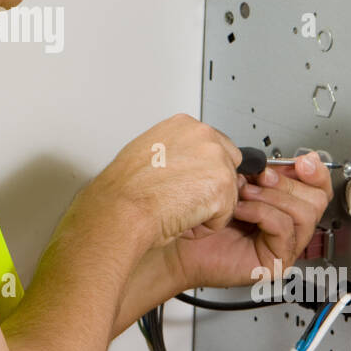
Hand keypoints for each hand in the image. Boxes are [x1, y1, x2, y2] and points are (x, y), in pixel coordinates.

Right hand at [92, 112, 243, 253]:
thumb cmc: (124, 189)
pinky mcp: (222, 187)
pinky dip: (204, 226)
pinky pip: (222, 216)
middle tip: (183, 200)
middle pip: (229, 166)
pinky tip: (181, 220)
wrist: (121, 209)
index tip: (186, 182)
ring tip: (175, 209)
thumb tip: (182, 164)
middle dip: (211, 186)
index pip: (214, 146)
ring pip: (227, 193)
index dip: (202, 171)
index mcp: (184, 125)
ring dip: (206, 208)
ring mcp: (216, 160)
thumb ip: (173, 151)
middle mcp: (203, 136)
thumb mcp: (146, 152)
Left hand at [174, 151, 334, 291]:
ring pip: (305, 213)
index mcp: (284, 204)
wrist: (179, 244)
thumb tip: (271, 160)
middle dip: (286, 183)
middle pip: (317, 199)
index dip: (314, 171)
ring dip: (272, 197)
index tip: (301, 161)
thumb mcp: (234, 185)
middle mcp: (289, 226)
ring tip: (244, 194)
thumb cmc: (201, 217)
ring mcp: (285, 245)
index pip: (318, 187)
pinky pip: (284, 228)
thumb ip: (258, 172)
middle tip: (259, 178)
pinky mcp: (276, 261)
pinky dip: (262, 212)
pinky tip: (240, 210)